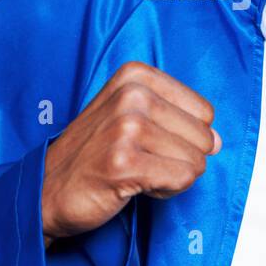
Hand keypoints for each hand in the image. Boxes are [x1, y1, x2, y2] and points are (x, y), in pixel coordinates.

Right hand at [41, 61, 220, 246]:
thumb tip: (219, 140)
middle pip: (203, 137)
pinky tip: (133, 185)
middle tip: (140, 161)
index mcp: (136, 75)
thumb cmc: (93, 154)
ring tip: (134, 172)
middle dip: (179, 158)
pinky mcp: (125, 162)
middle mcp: (132, 95)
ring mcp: (127, 127)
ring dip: (170, 177)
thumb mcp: (129, 114)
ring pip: (195, 161)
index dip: (183, 136)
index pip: (204, 112)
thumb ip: (176, 117)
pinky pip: (182, 179)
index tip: (148, 141)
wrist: (46, 189)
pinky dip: (165, 191)